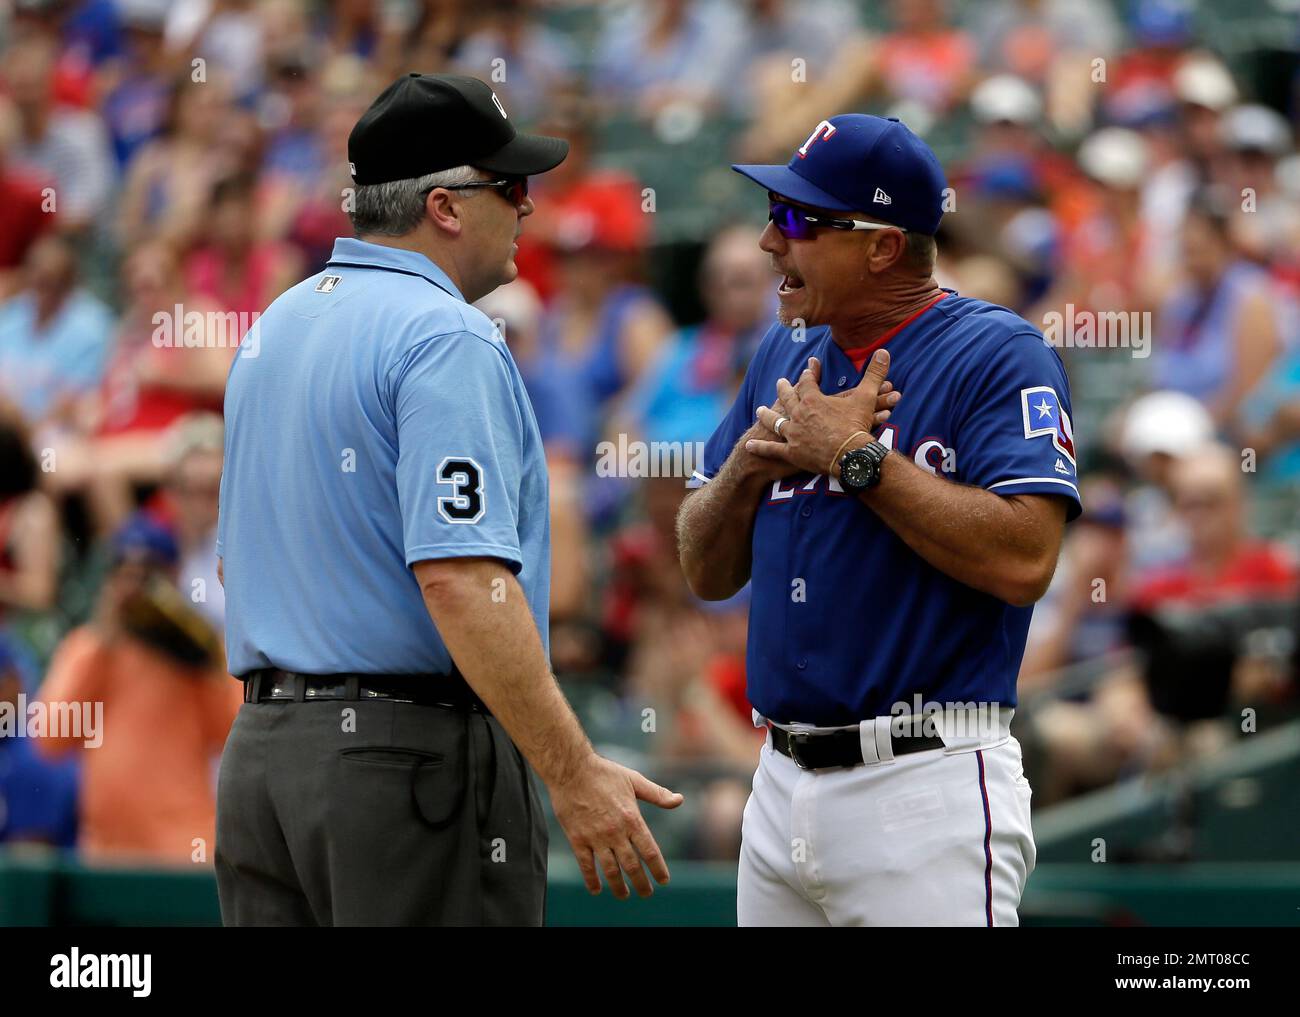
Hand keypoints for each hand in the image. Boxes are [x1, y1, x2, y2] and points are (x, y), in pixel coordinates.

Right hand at [548, 754, 683, 898]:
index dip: (658, 868)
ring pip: (610, 870)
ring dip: (618, 886)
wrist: (571, 769)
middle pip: (632, 866)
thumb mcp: (634, 780)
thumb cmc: (604, 773)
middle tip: (646, 894)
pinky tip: (596, 889)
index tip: (664, 880)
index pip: (650, 851)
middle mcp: (615, 832)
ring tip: (624, 895)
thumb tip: (680, 800)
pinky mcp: (577, 839)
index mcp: (632, 819)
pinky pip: (586, 865)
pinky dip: (592, 880)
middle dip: (641, 883)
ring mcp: (595, 837)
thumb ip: (657, 794)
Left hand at [747, 351, 893, 476]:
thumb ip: (874, 374)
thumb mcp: (867, 396)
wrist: (850, 455)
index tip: (808, 368)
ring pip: (775, 421)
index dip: (809, 374)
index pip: (808, 382)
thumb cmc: (857, 425)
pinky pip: (771, 450)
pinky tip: (749, 445)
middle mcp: (798, 414)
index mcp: (813, 399)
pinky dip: (760, 447)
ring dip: (767, 415)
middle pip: (788, 398)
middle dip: (784, 389)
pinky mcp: (790, 453)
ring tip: (760, 409)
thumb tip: (885, 351)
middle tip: (780, 382)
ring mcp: (792, 433)